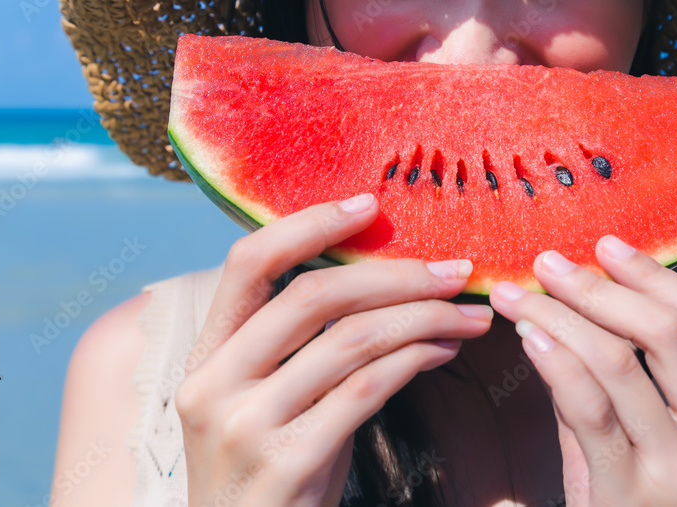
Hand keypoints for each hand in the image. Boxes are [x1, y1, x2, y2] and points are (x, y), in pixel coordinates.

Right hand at [174, 194, 492, 505]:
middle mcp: (214, 384)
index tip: (369, 204)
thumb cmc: (273, 471)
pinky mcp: (288, 462)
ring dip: (424, 318)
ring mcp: (246, 425)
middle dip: (396, 274)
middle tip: (454, 269)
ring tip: (469, 314)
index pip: (248, 263)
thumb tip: (384, 280)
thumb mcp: (268, 400)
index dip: (309, 224)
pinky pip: (369, 388)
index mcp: (206, 356)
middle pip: (314, 295)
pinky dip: (417, 359)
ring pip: (352, 339)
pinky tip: (445, 351)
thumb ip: (303, 345)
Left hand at [489, 236, 676, 506]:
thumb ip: (627, 367)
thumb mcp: (645, 428)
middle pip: (670, 332)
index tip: (605, 244)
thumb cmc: (628, 492)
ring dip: (563, 316)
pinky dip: (555, 359)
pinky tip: (526, 335)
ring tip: (519, 293)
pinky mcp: (631, 494)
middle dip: (602, 287)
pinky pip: (588, 407)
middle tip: (548, 262)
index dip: (658, 274)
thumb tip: (580, 285)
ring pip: (621, 362)